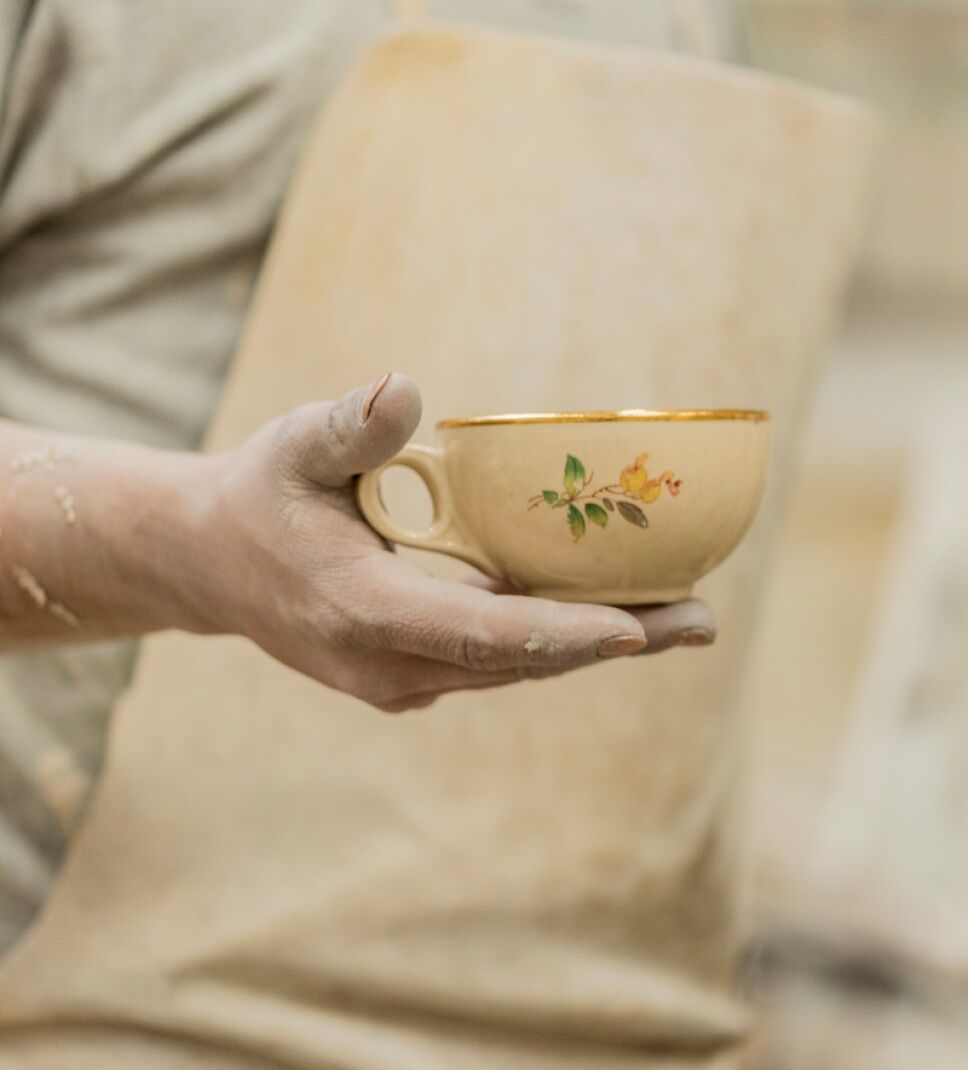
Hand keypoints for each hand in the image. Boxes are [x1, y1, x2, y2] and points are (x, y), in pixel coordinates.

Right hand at [195, 374, 716, 711]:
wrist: (209, 563)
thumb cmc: (260, 494)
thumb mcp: (293, 447)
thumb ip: (349, 427)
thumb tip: (405, 388)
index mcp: (364, 613)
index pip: (481, 636)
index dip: (561, 635)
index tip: (634, 630)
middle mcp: (388, 665)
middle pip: (521, 663)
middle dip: (614, 643)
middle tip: (701, 620)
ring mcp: (399, 681)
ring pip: (516, 669)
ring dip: (596, 646)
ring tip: (684, 618)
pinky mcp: (410, 676)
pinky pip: (496, 663)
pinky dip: (556, 640)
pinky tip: (617, 613)